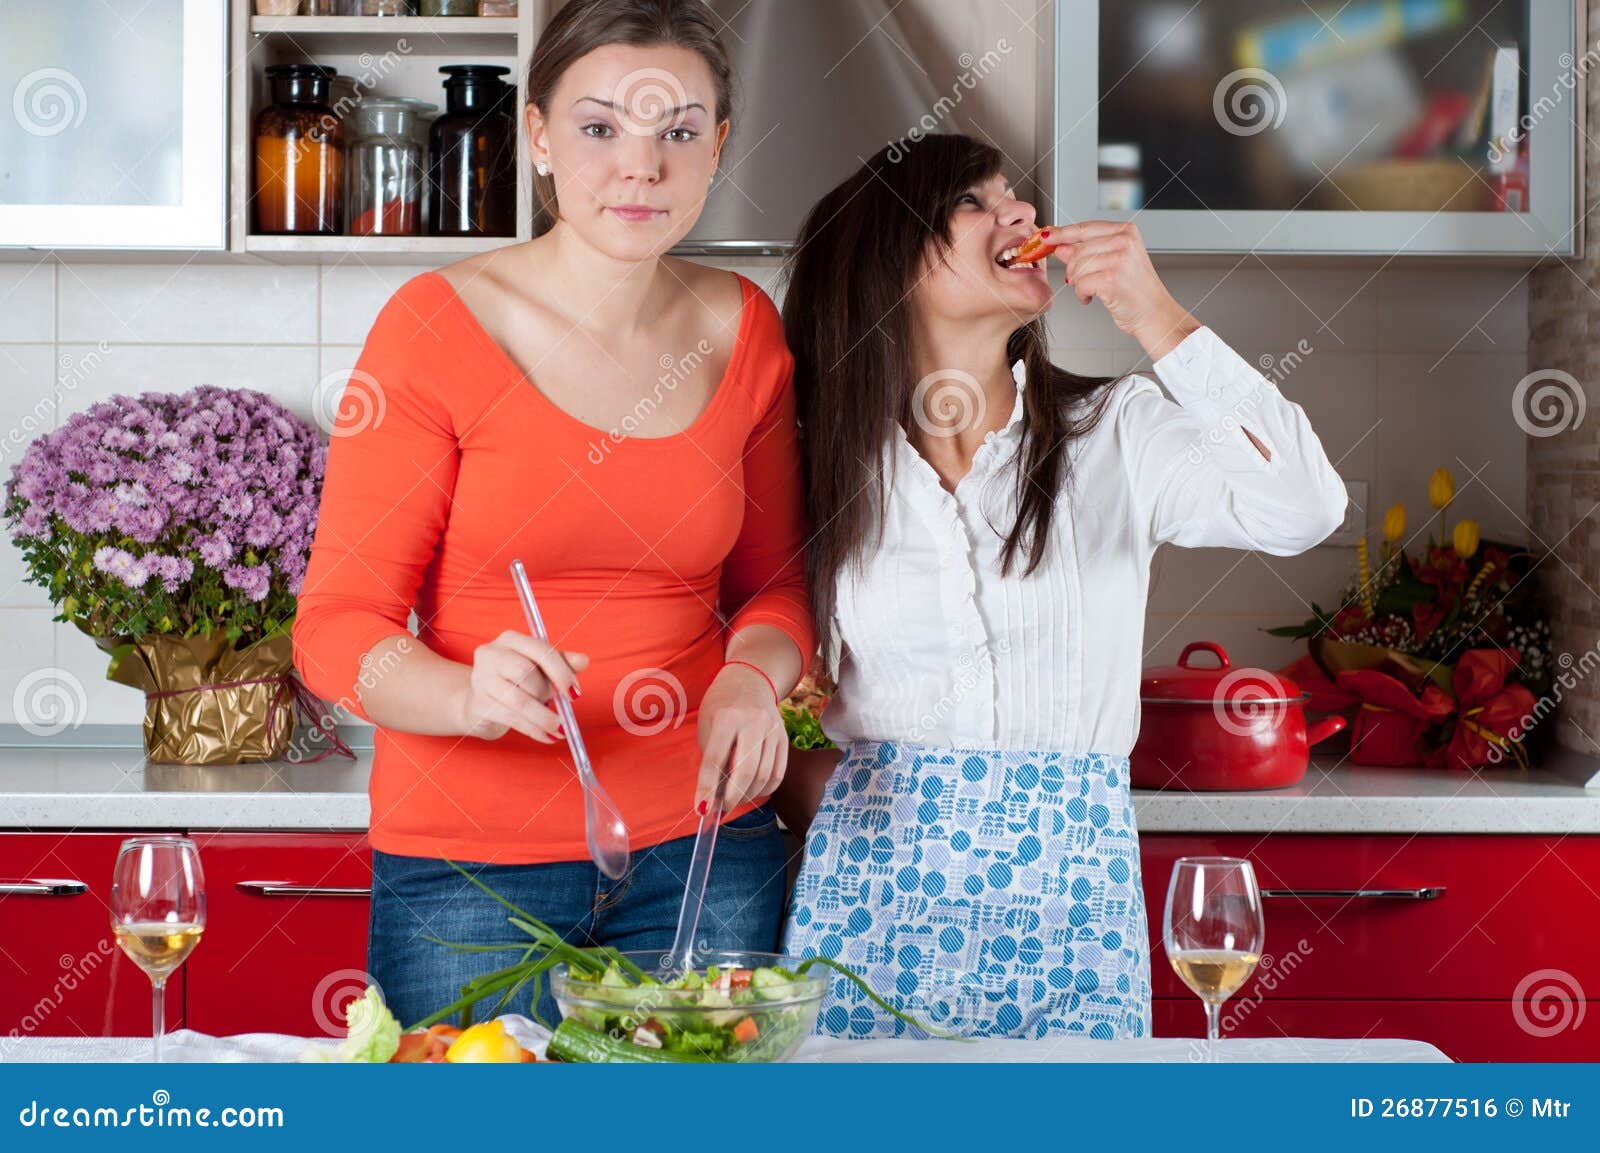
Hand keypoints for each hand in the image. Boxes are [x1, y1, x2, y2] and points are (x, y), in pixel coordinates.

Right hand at [455, 630, 589, 742]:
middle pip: (525, 673)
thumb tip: (583, 660)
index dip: (561, 672)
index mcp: (510, 639)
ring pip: (519, 700)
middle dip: (546, 693)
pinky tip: (547, 736)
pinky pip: (512, 719)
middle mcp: (490, 654)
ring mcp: (481, 679)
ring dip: (544, 718)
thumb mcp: (541, 668)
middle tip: (559, 708)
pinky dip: (534, 730)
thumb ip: (562, 663)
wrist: (480, 701)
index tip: (575, 693)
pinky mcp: (478, 704)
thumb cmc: (516, 681)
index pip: (540, 650)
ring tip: (559, 729)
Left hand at [695, 663, 786, 811]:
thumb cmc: (722, 706)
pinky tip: (752, 791)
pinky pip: (778, 774)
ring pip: (764, 776)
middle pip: (746, 771)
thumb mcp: (708, 726)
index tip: (702, 808)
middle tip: (721, 809)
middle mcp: (753, 723)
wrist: (750, 681)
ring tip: (734, 799)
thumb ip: (712, 759)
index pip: (715, 759)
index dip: (708, 788)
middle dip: (732, 798)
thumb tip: (714, 797)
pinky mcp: (785, 738)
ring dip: (747, 796)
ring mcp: (773, 730)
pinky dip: (765, 789)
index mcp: (727, 717)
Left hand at [1050, 221, 1196, 358]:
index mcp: (1126, 231)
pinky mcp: (1112, 278)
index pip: (1085, 228)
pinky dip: (1081, 294)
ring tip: (1091, 290)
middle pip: (1078, 250)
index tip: (1046, 237)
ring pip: (1077, 267)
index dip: (1063, 233)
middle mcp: (1124, 241)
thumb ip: (1085, 252)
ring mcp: (1119, 259)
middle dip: (1073, 269)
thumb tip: (1059, 245)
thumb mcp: (1111, 264)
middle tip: (1080, 281)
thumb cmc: (1136, 291)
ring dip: (1078, 283)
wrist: (1154, 314)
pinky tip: (1091, 298)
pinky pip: (1080, 283)